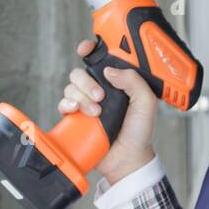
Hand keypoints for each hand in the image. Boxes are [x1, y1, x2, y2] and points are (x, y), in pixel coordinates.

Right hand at [57, 38, 156, 181]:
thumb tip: (110, 70)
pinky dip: (67, 105)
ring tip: (96, 112)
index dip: (90, 50)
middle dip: (87, 82)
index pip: (101, 59)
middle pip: (81, 72)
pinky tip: (76, 111)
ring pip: (71, 87)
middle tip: (100, 96)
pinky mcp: (76, 117)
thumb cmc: (139, 131)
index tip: (86, 49)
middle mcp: (100, 89)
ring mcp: (87, 103)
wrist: (128, 158)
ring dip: (82, 97)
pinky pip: (63, 104)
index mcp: (117, 81)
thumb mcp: (146, 102)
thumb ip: (133, 81)